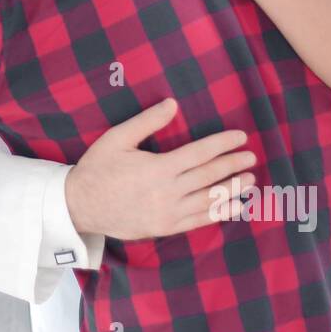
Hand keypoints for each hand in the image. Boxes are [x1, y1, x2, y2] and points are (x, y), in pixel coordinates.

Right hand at [65, 98, 256, 239]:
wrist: (80, 206)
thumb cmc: (98, 168)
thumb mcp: (117, 138)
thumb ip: (147, 121)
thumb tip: (172, 103)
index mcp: (158, 168)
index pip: (200, 153)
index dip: (223, 144)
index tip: (241, 137)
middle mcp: (167, 192)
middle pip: (209, 177)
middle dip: (233, 166)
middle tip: (251, 158)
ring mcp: (168, 213)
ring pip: (209, 200)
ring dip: (232, 190)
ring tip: (250, 181)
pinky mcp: (165, 228)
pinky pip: (199, 221)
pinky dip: (220, 214)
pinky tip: (234, 206)